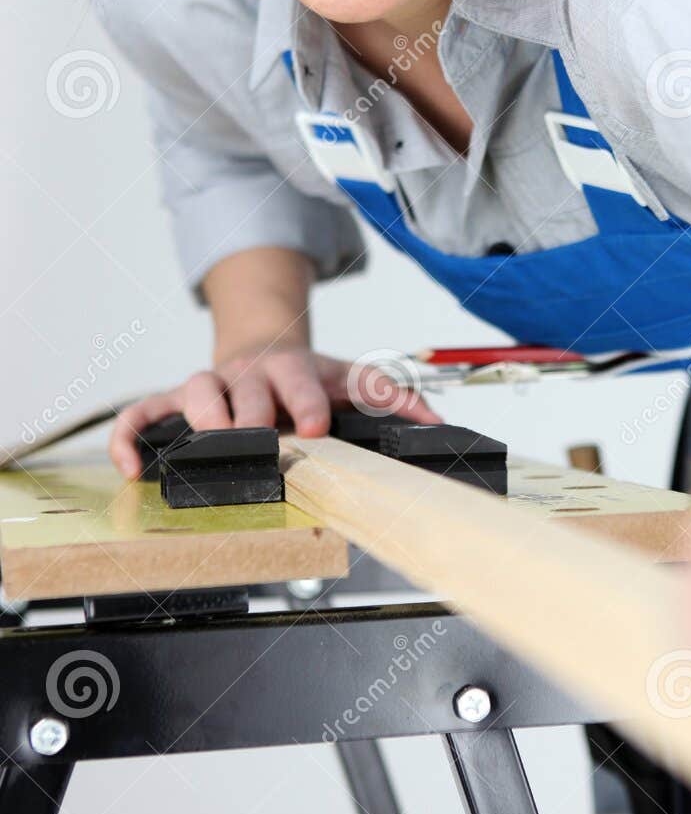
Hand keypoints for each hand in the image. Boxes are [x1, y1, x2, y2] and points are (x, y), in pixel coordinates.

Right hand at [108, 343, 440, 478]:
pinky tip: (132, 468)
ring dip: (201, 416)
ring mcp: (209, 387)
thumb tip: (436, 423)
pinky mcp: (176, 403)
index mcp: (291, 368)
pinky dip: (131, 436)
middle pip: (245, 390)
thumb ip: (393, 400)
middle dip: (252, 415)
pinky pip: (142, 414)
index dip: (305, 403)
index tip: (315, 426)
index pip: (299, 381)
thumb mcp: (353, 379)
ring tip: (210, 445)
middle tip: (261, 440)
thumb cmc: (307, 375)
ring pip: (194, 392)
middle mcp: (246, 375)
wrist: (264, 346)